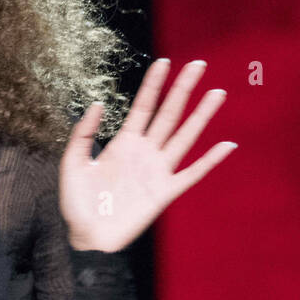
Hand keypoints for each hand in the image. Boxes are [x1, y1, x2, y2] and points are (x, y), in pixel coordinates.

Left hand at [59, 58, 237, 252]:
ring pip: (185, 137)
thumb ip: (83, 134)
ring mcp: (157, 171)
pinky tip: (227, 145)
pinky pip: (192, 174)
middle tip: (198, 64)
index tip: (164, 62)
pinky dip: (210, 161)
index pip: (143, 106)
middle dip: (183, 89)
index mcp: (123, 143)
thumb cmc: (76, 203)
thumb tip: (98, 104)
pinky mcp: (165, 193)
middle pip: (169, 114)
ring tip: (217, 93)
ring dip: (201, 115)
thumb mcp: (72, 163)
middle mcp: (144, 153)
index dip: (153, 84)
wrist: (86, 237)